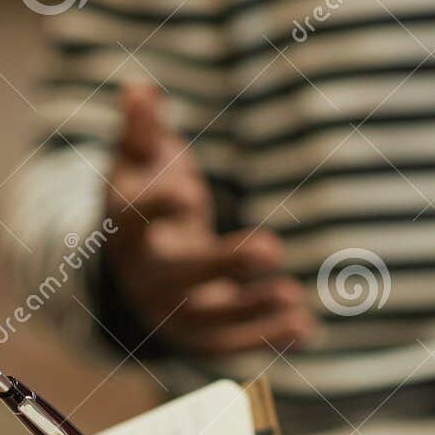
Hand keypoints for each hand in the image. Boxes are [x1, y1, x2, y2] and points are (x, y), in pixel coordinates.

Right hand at [105, 81, 315, 355]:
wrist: (135, 260)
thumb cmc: (145, 194)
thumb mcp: (138, 158)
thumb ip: (141, 128)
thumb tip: (138, 88)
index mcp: (128, 229)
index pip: (135, 220)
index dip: (156, 209)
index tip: (187, 196)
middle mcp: (146, 276)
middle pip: (179, 277)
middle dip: (224, 266)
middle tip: (271, 248)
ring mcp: (171, 311)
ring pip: (207, 322)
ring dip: (252, 314)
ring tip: (294, 300)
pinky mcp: (198, 335)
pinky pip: (231, 346)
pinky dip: (267, 340)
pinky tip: (307, 330)